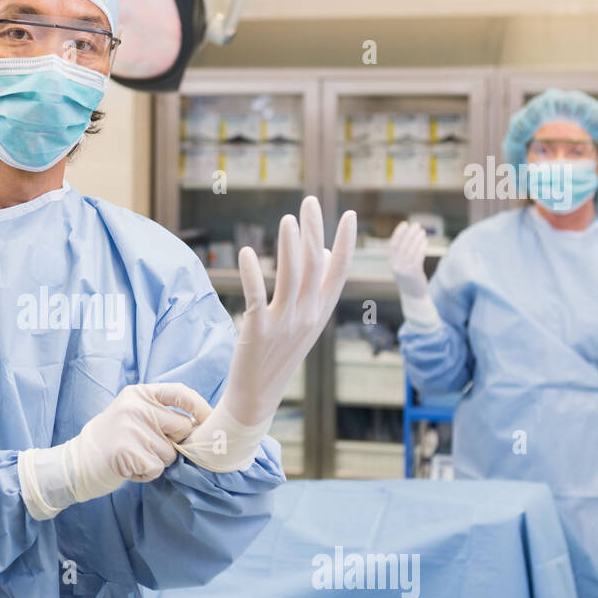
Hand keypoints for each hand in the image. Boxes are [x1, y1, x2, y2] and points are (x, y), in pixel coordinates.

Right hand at [69, 382, 210, 490]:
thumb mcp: (132, 414)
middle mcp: (136, 407)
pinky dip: (146, 474)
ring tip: (134, 457)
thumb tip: (200, 425)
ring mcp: (131, 429)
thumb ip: (160, 414)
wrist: (77, 462)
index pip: (180, 393)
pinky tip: (129, 468)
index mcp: (139, 393)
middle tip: (149, 447)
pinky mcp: (128, 452)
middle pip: (182, 428)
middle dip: (173, 443)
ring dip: (157, 461)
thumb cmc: (112, 440)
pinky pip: (157, 468)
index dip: (200, 407)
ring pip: (170, 453)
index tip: (210, 420)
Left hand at [222, 196, 356, 427]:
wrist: (257, 396)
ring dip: (290, 245)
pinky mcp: (257, 331)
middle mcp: (307, 316)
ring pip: (291, 277)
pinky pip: (256, 296)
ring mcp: (284, 324)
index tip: (349, 214)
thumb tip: (320, 250)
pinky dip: (252, 273)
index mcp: (321, 312)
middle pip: (315, 266)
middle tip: (309, 201)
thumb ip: (314, 288)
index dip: (346, 243)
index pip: (340, 272)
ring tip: (287, 219)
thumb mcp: (304, 321)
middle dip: (314, 231)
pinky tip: (247, 252)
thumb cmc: (279, 353)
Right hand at [388, 221, 428, 298]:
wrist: (413, 295)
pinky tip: (425, 241)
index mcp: (392, 262)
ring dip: (417, 238)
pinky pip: (418, 256)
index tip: (405, 224)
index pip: (393, 244)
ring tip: (422, 231)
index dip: (399, 233)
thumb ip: (402, 254)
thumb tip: (409, 237)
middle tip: (416, 225)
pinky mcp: (413, 272)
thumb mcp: (402, 266)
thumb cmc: (409, 278)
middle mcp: (396, 265)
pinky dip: (421, 247)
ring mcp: (404, 269)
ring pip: (411, 249)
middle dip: (410, 233)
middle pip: (403, 245)